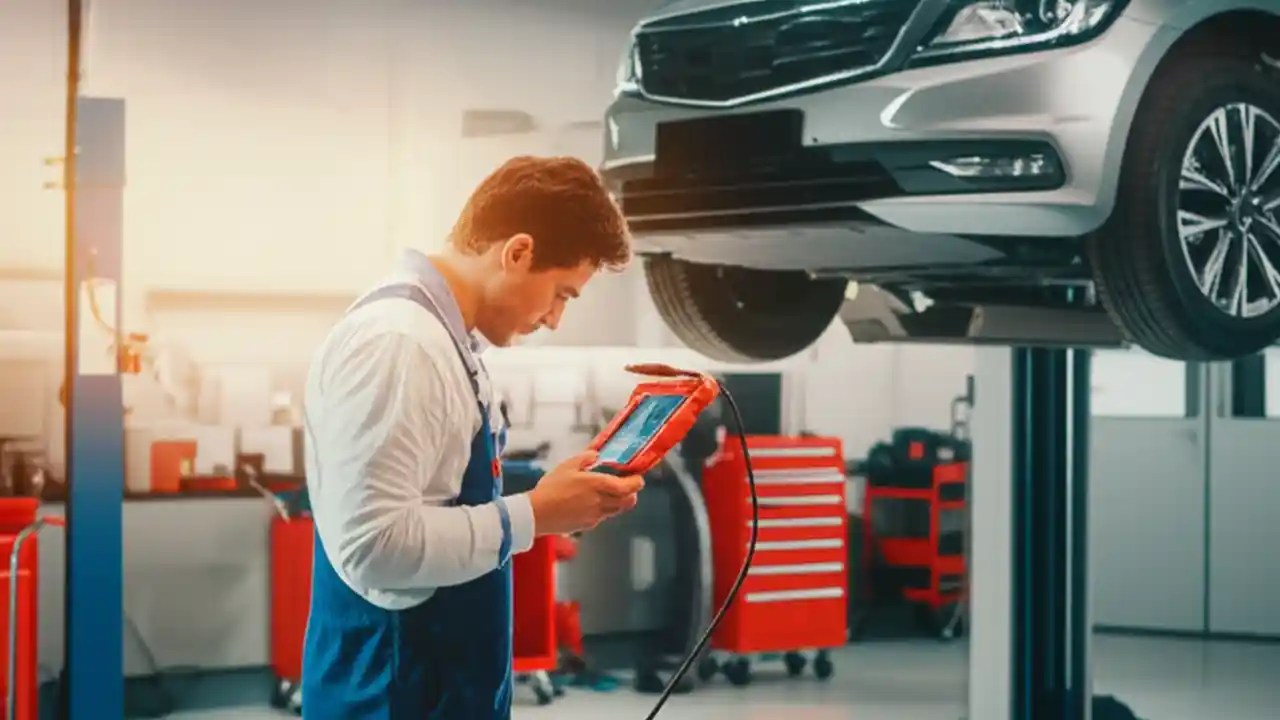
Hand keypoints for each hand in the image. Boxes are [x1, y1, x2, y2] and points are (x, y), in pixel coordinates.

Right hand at [527, 451, 644, 535]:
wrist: (536, 514)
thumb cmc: (551, 488)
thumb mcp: (567, 465)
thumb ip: (585, 458)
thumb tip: (596, 455)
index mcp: (599, 485)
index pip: (630, 487)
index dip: (637, 482)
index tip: (637, 477)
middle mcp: (601, 502)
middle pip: (628, 501)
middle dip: (631, 493)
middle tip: (625, 485)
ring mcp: (595, 516)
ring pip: (616, 510)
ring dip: (617, 501)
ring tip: (606, 492)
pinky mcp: (587, 525)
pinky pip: (602, 516)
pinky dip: (603, 509)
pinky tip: (589, 502)